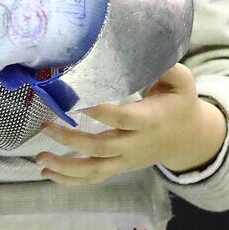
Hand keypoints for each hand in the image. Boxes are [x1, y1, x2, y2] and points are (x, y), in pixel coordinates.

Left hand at [34, 64, 227, 184]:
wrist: (189, 139)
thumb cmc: (180, 104)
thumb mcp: (182, 82)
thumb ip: (167, 67)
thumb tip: (144, 50)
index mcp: (149, 120)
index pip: (121, 118)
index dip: (99, 112)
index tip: (76, 102)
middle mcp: (136, 144)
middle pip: (101, 147)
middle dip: (70, 139)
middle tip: (45, 126)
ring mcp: (127, 160)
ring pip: (94, 169)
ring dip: (65, 167)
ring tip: (39, 159)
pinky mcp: (120, 167)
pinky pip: (94, 178)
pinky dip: (70, 180)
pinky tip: (48, 174)